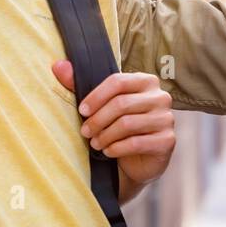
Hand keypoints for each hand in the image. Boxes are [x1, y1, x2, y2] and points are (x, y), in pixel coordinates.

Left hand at [52, 62, 175, 186]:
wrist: (137, 160)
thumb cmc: (119, 127)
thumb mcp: (100, 106)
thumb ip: (79, 84)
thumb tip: (58, 66)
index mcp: (146, 81)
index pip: (118, 81)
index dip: (96, 96)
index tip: (82, 110)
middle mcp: (161, 97)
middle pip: (122, 104)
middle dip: (98, 120)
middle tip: (85, 132)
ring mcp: (166, 119)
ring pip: (127, 124)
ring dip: (105, 136)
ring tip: (95, 143)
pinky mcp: (167, 141)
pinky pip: (137, 143)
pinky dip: (116, 148)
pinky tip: (108, 152)